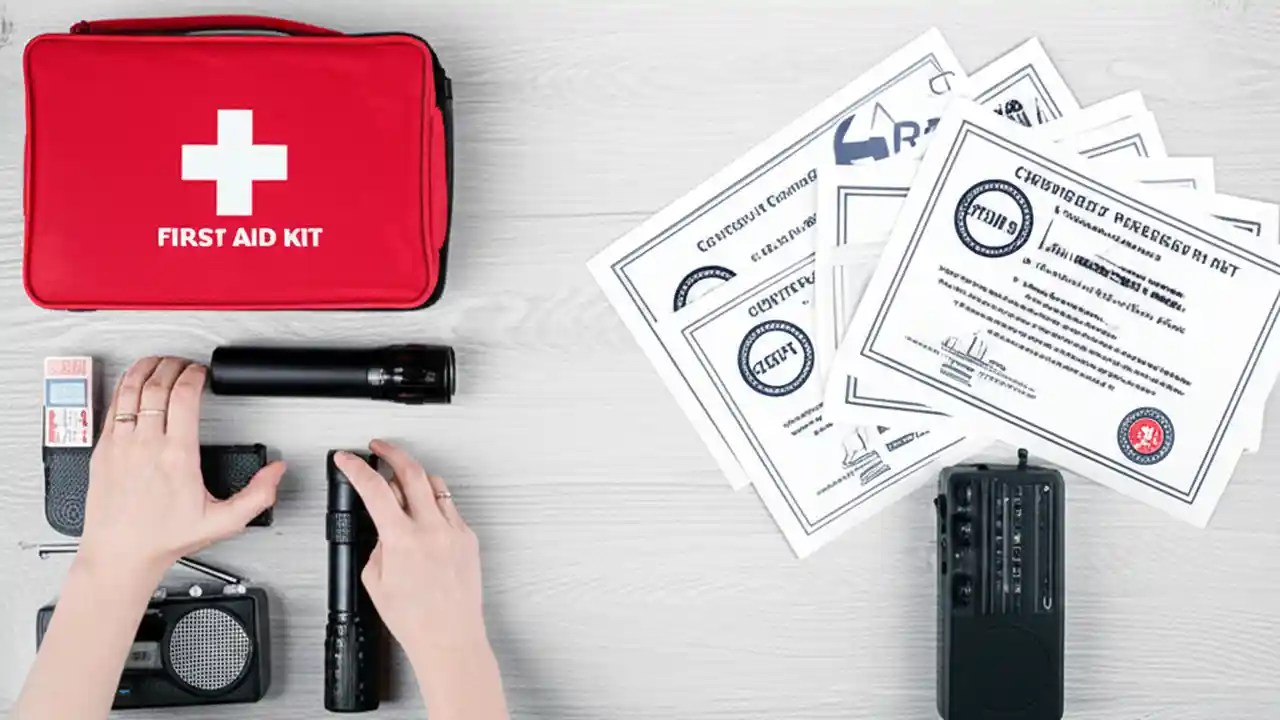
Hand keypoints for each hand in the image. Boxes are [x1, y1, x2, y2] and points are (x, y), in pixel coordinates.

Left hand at [80, 357, 286, 579]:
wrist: (121, 553)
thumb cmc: (164, 537)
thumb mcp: (223, 521)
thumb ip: (258, 495)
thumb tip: (276, 472)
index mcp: (178, 456)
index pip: (184, 396)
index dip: (195, 376)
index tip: (202, 374)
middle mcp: (147, 445)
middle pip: (157, 385)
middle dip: (173, 366)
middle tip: (184, 364)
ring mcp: (121, 444)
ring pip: (130, 389)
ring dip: (146, 369)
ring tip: (159, 362)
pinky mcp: (103, 449)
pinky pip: (112, 406)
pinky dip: (125, 386)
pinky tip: (134, 382)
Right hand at [333, 441, 486, 663]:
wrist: (450, 637)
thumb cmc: (414, 619)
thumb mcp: (375, 581)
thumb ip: (378, 546)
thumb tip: (384, 527)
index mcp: (403, 540)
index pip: (375, 489)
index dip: (356, 468)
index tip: (346, 459)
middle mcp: (432, 530)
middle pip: (412, 471)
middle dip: (391, 452)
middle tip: (379, 448)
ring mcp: (454, 531)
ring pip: (434, 486)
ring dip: (415, 478)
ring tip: (401, 483)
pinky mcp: (468, 538)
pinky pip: (449, 508)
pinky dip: (433, 505)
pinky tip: (424, 516)